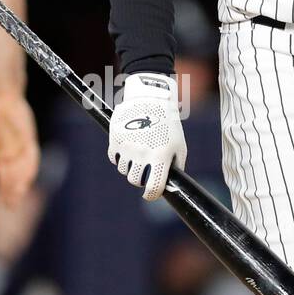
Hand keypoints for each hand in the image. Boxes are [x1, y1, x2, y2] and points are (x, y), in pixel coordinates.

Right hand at [0, 92, 39, 205]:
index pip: (3, 177)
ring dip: (21, 182)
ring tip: (18, 194)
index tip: (5, 204)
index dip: (5, 190)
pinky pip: (31, 155)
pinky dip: (30, 167)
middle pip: (15, 176)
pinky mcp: (29, 138)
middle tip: (12, 205)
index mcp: (0, 155)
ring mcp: (22, 146)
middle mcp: (13, 153)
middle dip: (13, 190)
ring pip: (24, 169)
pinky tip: (28, 178)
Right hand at [107, 72, 185, 201]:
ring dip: (130, 167)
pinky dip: (120, 157)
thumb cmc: (168, 125)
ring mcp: (127, 146)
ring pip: (123, 169)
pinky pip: (114, 157)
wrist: (151, 99)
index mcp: (160, 157)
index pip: (153, 188)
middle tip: (145, 172)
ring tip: (138, 155)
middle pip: (134, 181)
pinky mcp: (115, 138)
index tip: (150, 194)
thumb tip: (170, 186)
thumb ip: (176, 167)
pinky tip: (128, 148)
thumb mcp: (179, 146)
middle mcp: (142, 154)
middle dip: (140, 179)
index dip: (151, 195)